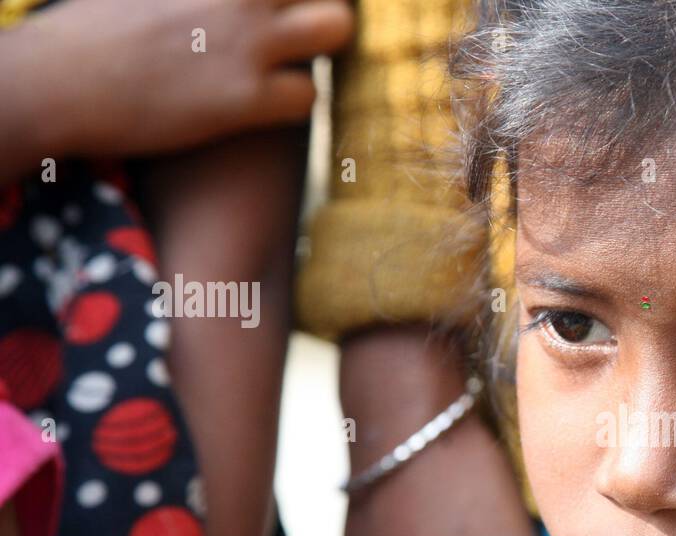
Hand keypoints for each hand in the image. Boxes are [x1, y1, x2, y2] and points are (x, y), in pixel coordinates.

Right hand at [4, 0, 351, 163]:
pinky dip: (293, 101)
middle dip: (318, 0)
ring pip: (336, 27)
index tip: (279, 5)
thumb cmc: (90, 29)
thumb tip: (196, 3)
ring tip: (290, 58)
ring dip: (321, 45)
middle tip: (298, 23)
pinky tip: (268, 103)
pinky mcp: (244, 97)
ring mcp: (246, 39)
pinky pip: (307, 96)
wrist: (58, 81)